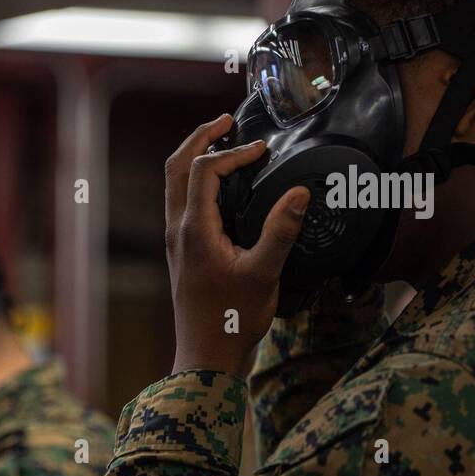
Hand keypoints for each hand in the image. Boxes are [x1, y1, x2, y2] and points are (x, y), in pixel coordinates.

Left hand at [165, 113, 309, 375]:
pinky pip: (182, 201)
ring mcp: (176, 240)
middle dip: (200, 138)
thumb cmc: (232, 319)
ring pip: (175, 184)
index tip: (263, 150)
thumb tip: (300, 192)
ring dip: (195, 157)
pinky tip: (223, 186)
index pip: (205, 171)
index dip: (233, 153)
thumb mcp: (265, 274)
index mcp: (194, 229)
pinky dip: (197, 180)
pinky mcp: (182, 250)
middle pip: (176, 167)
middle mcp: (178, 229)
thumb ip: (281, 231)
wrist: (206, 355)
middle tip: (226, 120)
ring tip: (223, 142)